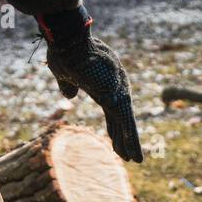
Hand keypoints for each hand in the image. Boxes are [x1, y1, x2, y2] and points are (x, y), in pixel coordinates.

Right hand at [46, 35, 142, 162]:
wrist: (69, 40)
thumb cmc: (64, 52)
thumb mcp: (64, 73)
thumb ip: (68, 86)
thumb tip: (69, 96)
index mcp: (105, 83)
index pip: (112, 110)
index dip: (115, 127)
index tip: (117, 141)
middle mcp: (116, 87)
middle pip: (122, 119)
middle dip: (125, 138)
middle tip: (131, 156)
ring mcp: (117, 91)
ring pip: (126, 123)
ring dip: (131, 144)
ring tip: (137, 160)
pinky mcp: (114, 97)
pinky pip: (125, 123)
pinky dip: (130, 139)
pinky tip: (133, 154)